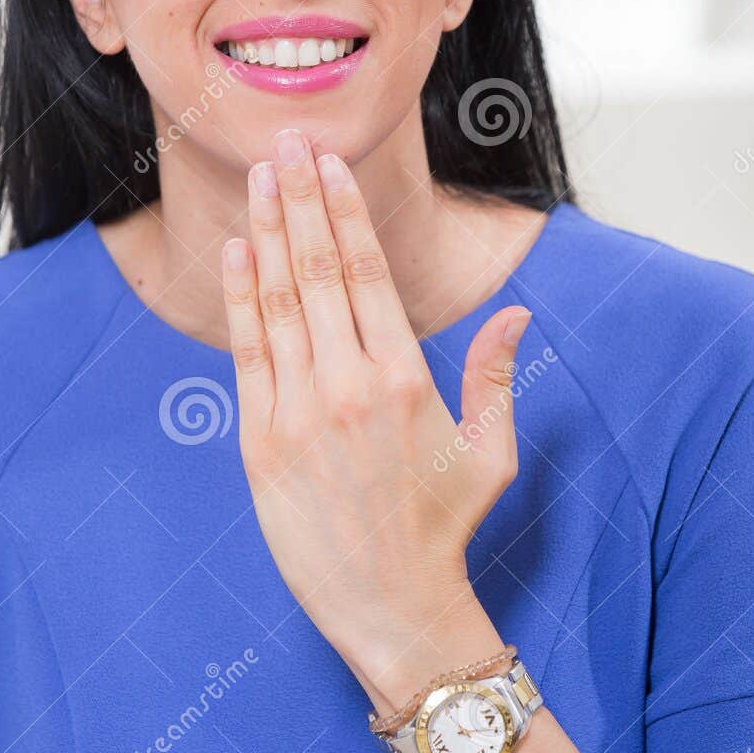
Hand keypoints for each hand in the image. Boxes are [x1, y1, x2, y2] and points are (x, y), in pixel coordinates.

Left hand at [219, 127, 530, 701]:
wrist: (392, 609)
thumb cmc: (446, 530)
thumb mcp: (491, 453)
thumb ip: (497, 375)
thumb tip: (516, 310)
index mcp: (405, 379)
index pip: (366, 271)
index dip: (343, 210)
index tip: (329, 164)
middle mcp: (347, 386)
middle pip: (315, 270)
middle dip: (300, 199)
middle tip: (287, 144)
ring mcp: (296, 413)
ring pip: (276, 302)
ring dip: (266, 233)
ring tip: (259, 180)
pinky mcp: (258, 444)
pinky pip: (246, 354)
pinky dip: (239, 298)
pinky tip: (237, 251)